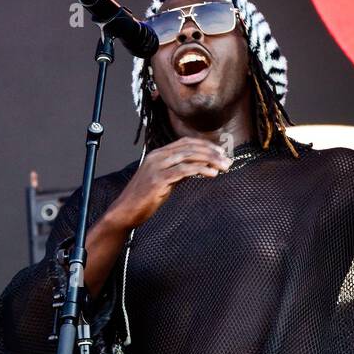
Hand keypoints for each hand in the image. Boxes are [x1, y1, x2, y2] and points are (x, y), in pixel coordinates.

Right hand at [105, 136, 231, 228]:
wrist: (126, 211)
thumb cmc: (144, 198)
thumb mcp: (164, 180)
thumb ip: (179, 172)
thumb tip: (198, 168)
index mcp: (158, 154)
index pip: (185, 143)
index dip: (205, 145)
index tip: (220, 152)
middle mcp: (158, 156)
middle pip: (189, 147)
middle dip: (211, 152)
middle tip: (227, 159)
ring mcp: (157, 167)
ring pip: (188, 156)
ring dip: (209, 160)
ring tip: (224, 166)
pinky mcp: (159, 179)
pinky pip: (184, 170)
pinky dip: (200, 170)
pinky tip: (212, 173)